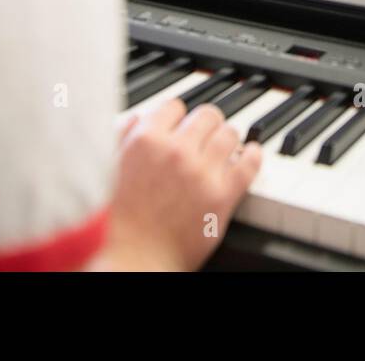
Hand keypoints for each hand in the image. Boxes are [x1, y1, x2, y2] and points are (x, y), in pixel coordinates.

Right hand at [105, 99, 261, 270]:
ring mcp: (202, 172)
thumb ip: (124, 138)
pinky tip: (252, 154)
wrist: (136, 258)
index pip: (175, 105)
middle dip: (206, 123)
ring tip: (225, 146)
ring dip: (227, 138)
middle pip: (207, 115)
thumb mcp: (110, 170)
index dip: (178, 115)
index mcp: (146, 141)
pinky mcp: (223, 195)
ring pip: (230, 134)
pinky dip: (254, 155)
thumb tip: (137, 118)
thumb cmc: (119, 220)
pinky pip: (249, 164)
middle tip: (206, 133)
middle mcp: (176, 151)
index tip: (181, 123)